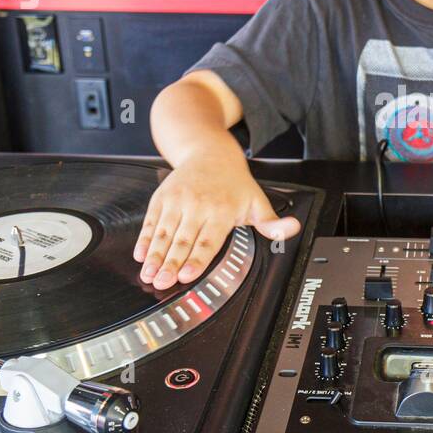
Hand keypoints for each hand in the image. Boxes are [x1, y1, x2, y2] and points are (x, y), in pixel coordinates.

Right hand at [133, 154, 300, 290]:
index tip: (187, 275)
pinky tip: (140, 254)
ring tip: (148, 273)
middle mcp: (198, 206)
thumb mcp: (257, 201)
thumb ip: (272, 223)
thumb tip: (291, 229)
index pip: (208, 240)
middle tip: (161, 281)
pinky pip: (151, 222)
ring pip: (164, 233)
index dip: (197, 259)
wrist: (209, 151)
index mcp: (222, 210)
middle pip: (183, 240)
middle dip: (171, 263)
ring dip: (155, 256)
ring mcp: (177, 201)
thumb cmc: (233, 182)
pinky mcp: (162, 198)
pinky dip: (145, 239)